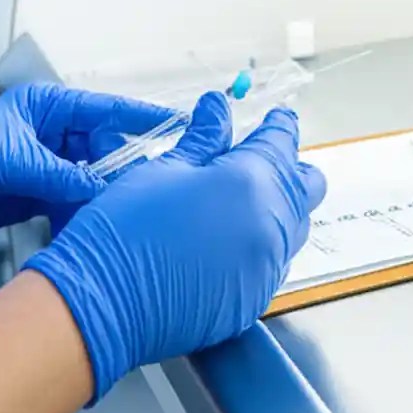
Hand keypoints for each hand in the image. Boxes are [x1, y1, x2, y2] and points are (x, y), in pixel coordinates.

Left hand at [0, 83, 171, 242]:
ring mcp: (43, 167)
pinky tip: (95, 232)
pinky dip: (84, 218)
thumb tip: (101, 191)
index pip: (109, 109)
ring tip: (126, 219)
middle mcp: (51, 135)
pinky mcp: (34, 197)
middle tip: (150, 196)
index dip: (146, 120)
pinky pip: (74, 205)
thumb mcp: (2, 161)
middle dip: (127, 172)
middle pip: (108, 151)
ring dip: (105, 199)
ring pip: (93, 182)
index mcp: (46, 108)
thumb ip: (56, 175)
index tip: (183, 129)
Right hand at [24, 92, 326, 401]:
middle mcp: (273, 225)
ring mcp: (268, 267)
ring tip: (239, 202)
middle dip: (289, 168)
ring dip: (278, 209)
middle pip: (306, 187)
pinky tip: (227, 243)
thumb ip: (203, 139)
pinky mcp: (255, 299)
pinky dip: (260, 247)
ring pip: (294, 228)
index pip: (282, 143)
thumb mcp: (163, 170)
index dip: (279, 127)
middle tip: (261, 160)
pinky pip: (273, 264)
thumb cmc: (125, 232)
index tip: (276, 119)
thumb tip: (218, 110)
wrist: (106, 303)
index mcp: (253, 182)